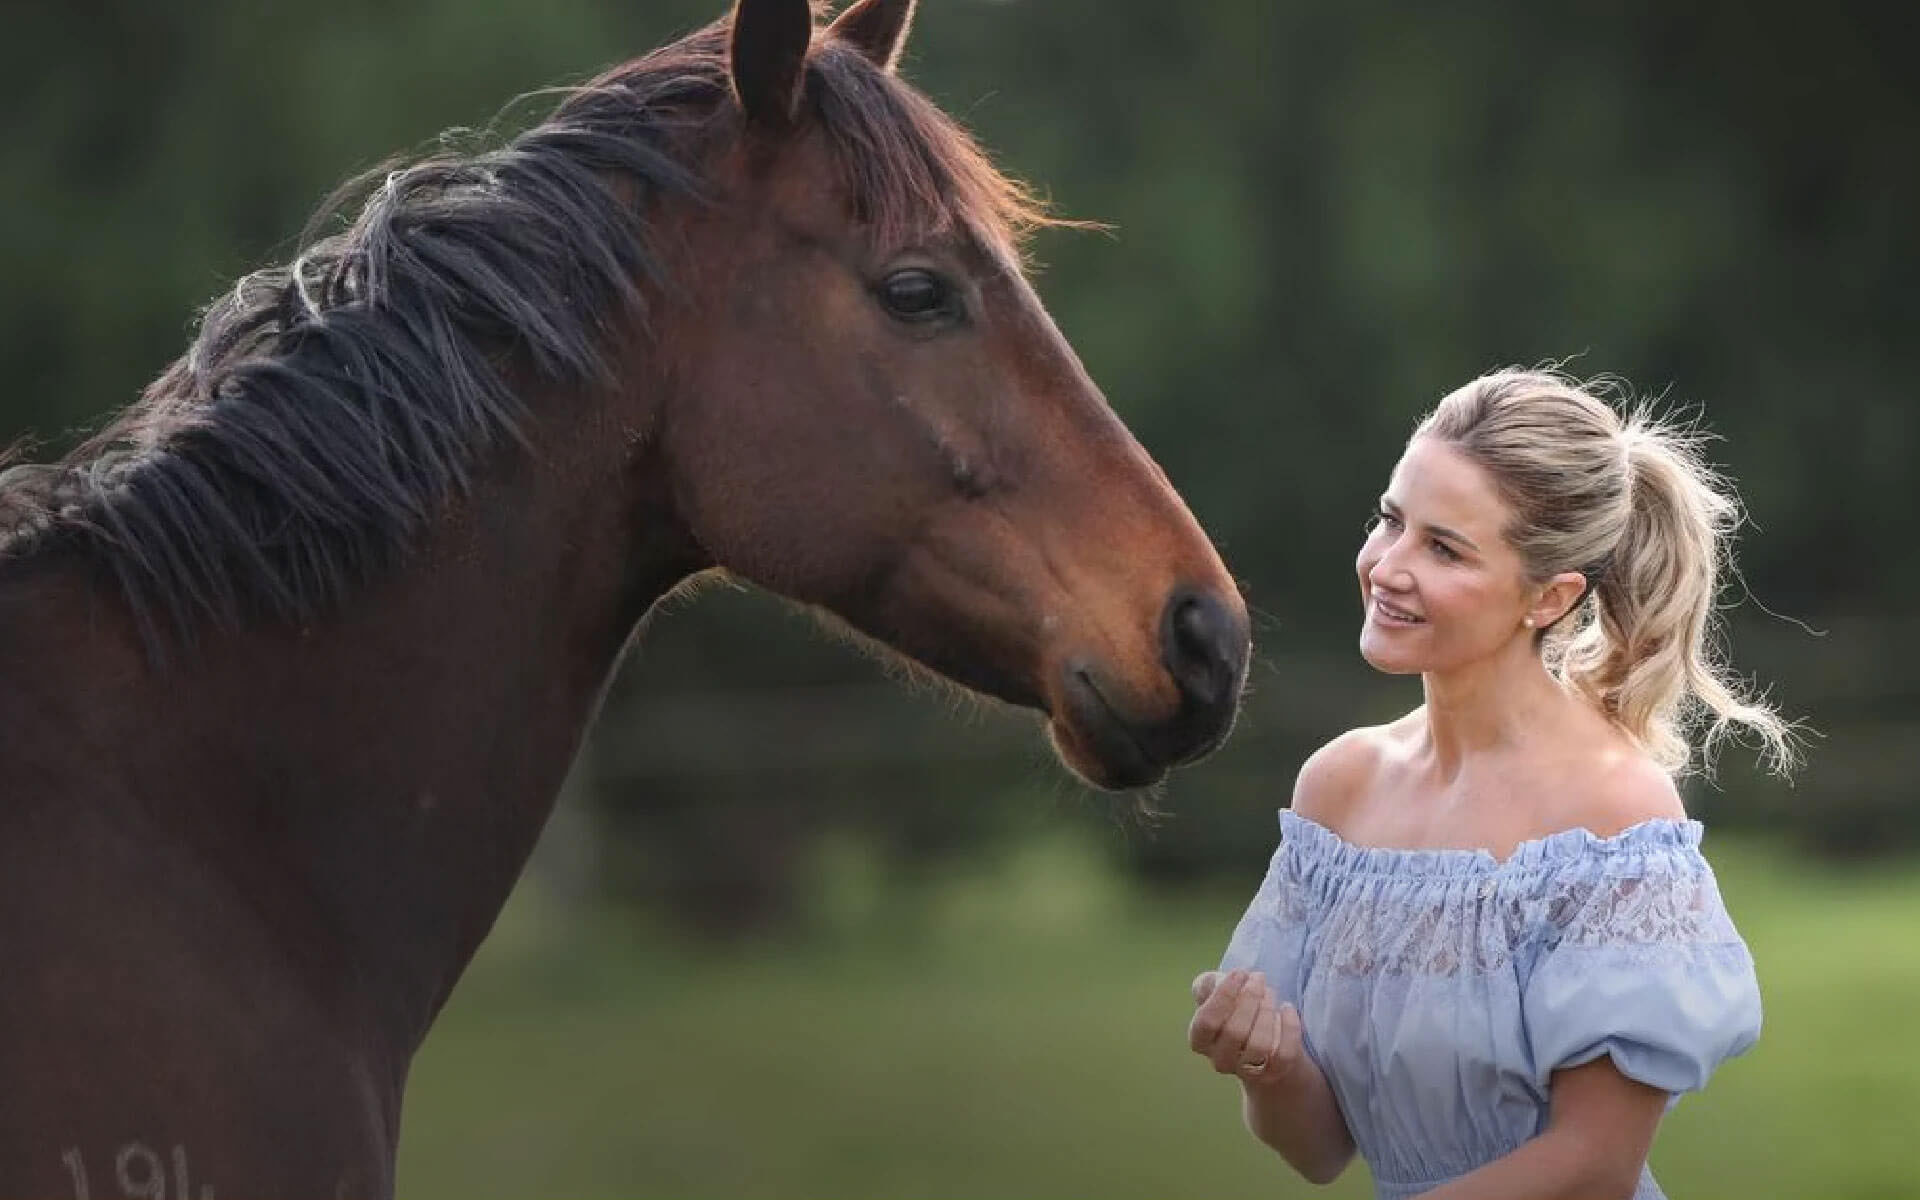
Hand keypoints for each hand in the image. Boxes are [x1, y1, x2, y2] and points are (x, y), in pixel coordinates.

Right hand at [1188, 968, 1305, 1085]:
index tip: (1239, 973)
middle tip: (1259, 978)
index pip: (1207, 1022)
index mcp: (1200, 1040)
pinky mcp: (1273, 1074)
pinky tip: (1287, 1008)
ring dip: (1267, 1012)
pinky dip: (1289, 1028)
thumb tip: (1221, 982)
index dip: (1223, 995)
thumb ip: (1210, 983)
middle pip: (1235, 1032)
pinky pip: (1284, 1053)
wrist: (1261, 1037)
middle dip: (1250, 999)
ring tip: (1270, 993)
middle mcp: (1219, 1059)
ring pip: (1259, 1045)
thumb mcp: (1215, 991)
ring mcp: (1246, 1071)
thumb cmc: (1232, 1009)